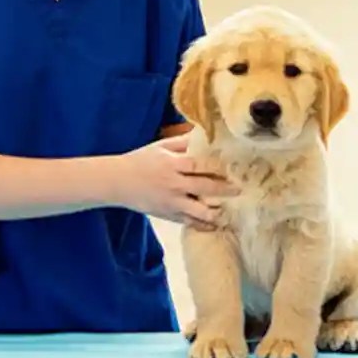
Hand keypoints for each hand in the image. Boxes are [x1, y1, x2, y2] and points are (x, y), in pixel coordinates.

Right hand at [113, 133, 236, 230]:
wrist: (117, 182)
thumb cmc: (140, 161)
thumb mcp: (160, 146)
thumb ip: (182, 141)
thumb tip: (203, 132)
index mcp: (172, 164)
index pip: (200, 165)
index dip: (218, 167)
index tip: (234, 167)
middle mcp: (174, 184)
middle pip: (204, 188)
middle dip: (224, 189)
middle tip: (240, 189)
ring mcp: (171, 202)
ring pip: (199, 211)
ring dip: (216, 212)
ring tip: (231, 211)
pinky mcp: (168, 215)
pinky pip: (189, 222)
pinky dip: (204, 224)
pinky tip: (217, 224)